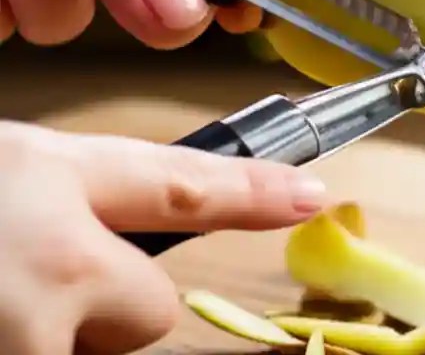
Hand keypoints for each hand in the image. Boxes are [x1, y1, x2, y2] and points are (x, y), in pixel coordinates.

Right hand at [0, 121, 326, 354]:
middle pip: (153, 305)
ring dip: (56, 340)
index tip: (310, 196)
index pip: (179, 185)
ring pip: (104, 349)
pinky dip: (28, 354)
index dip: (251, 194)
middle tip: (19, 284)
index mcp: (42, 173)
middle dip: (104, 305)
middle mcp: (56, 252)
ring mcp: (32, 326)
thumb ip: (53, 196)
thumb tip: (103, 225)